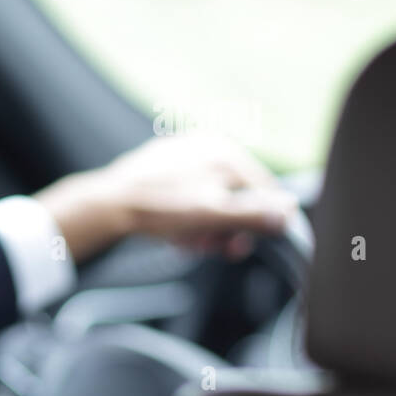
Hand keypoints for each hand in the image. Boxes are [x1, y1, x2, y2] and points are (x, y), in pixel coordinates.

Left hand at [34, 133, 300, 264]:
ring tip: (184, 242)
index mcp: (223, 150)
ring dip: (202, 229)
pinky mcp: (157, 171)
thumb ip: (254, 213)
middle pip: (231, 196)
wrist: (105, 205)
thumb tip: (290, 212)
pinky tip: (171, 234)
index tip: (241, 245)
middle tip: (208, 248)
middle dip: (223, 228)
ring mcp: (178, 157)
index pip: (261, 188)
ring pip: (206, 201)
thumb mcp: (214, 213)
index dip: (257, 221)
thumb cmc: (160, 207)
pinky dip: (182, 220)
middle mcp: (203, 147)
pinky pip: (183, 199)